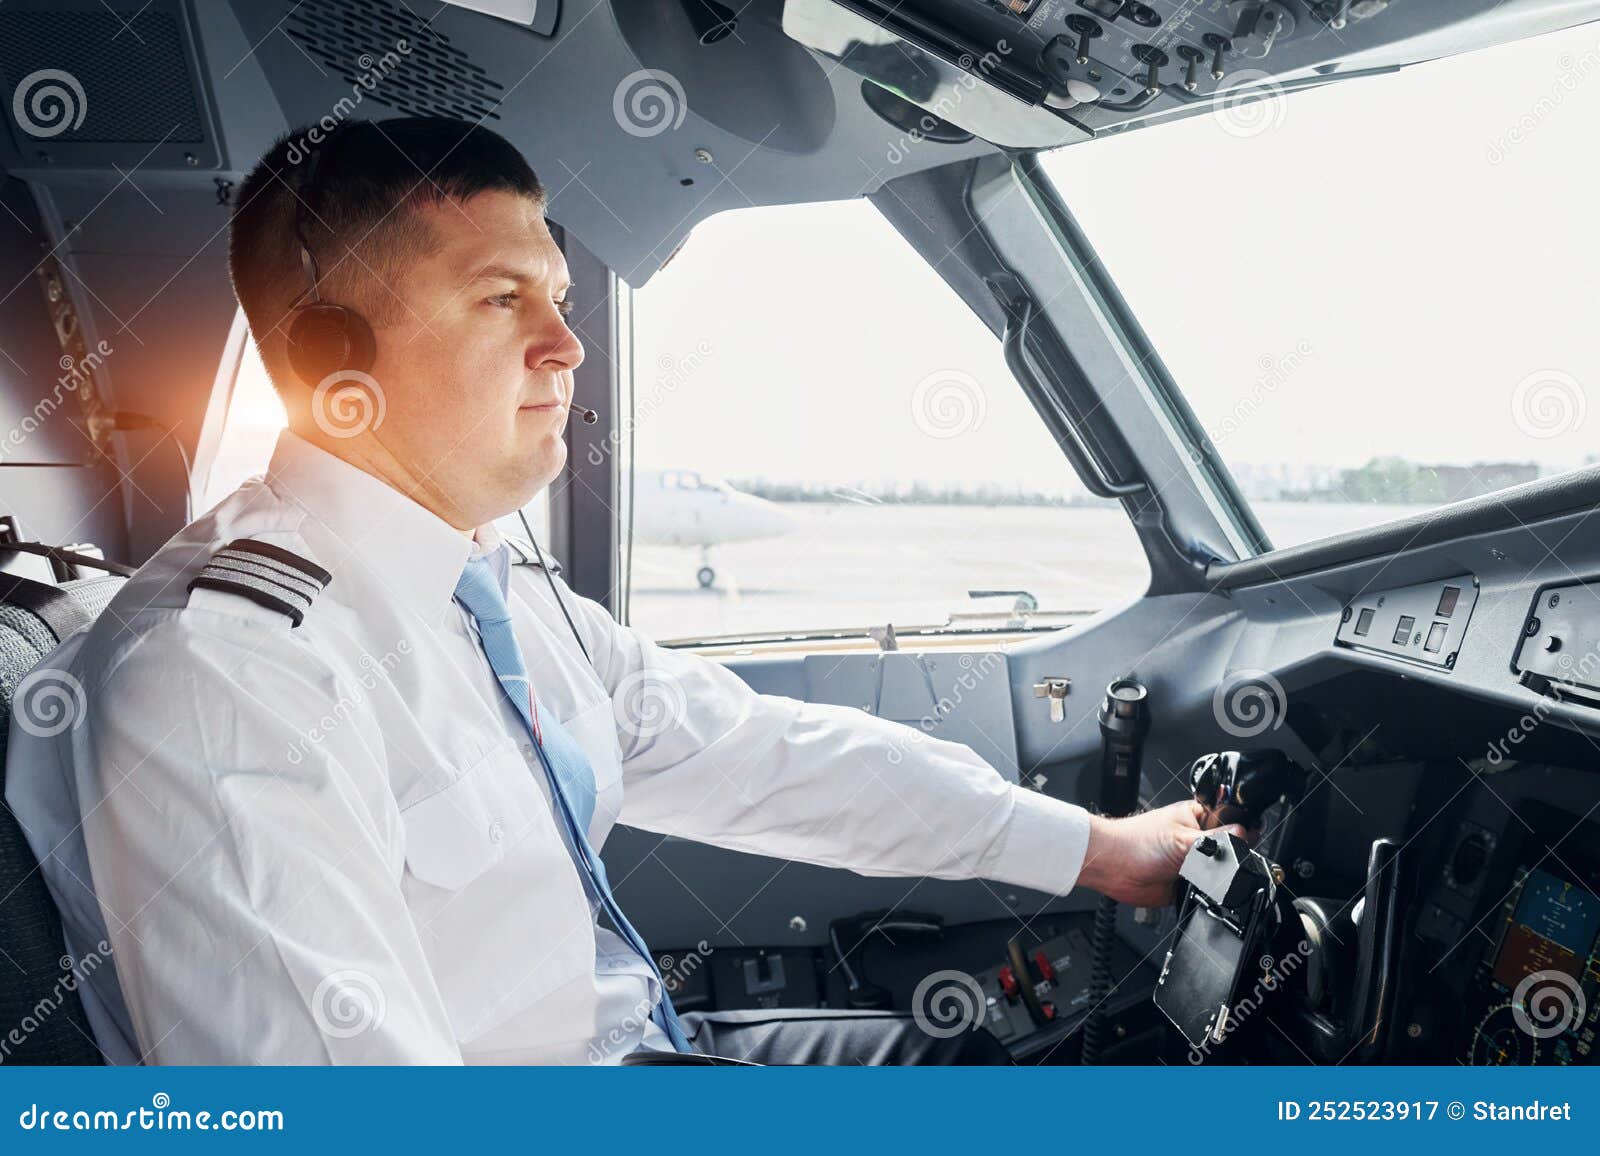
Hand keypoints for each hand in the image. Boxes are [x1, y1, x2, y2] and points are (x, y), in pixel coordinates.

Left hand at [1076, 800, 1250, 906]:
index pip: (1232, 821)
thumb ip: (1216, 840)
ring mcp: (1192, 863)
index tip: (1247, 843)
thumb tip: (1243, 834)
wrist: (1113, 868)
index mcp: (1198, 818)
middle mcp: (1197, 839)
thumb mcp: (1183, 838)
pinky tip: (1196, 890)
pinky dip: (1204, 895)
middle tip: (1217, 863)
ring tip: (1201, 876)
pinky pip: (1205, 892)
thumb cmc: (1136, 842)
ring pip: (1219, 874)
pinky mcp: (1186, 885)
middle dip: (1227, 860)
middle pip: (1229, 851)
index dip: (1243, 832)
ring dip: (1215, 879)